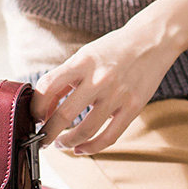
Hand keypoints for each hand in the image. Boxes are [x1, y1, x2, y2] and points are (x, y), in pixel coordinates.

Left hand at [29, 12, 180, 154]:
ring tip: (61, 143)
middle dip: (47, 132)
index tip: (35, 116)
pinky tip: (81, 148)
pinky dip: (91, 147)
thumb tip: (45, 106)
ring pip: (86, 130)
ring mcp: (117, 94)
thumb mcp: (85, 55)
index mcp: (82, 62)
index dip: (37, 106)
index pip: (48, 86)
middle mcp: (99, 78)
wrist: (152, 40)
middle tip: (41, 138)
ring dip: (68, 142)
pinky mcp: (133, 107)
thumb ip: (66, 78)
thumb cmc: (113, 49)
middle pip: (64, 114)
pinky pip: (109, 136)